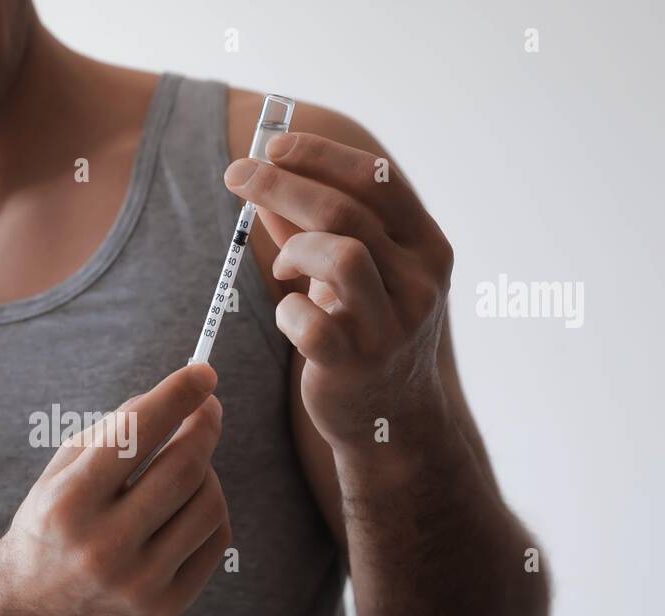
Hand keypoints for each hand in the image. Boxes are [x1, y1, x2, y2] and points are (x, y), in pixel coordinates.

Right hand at [0, 363, 230, 615]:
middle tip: (208, 407)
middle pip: (183, 468)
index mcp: (68, 504)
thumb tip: (181, 398)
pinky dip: (209, 509)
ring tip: (186, 464)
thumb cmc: (52, 522)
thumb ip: (115, 431)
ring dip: (207, 470)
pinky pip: (216, 539)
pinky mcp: (167, 605)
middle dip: (204, 426)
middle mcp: (103, 547)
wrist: (33, 605)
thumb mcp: (62, 471)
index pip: (136, 435)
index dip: (176, 396)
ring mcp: (139, 582)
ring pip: (208, 503)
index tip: (203, 372)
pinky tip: (188, 503)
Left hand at [224, 132, 454, 463]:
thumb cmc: (368, 334)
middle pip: (348, 210)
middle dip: (284, 183)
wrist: (394, 421)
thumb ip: (313, 228)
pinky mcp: (357, 364)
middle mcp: (421, 281)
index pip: (378, 179)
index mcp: (427, 246)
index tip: (273, 145)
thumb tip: (263, 176)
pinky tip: (291, 316)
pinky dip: (287, 310)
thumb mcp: (353, 276)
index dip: (321, 154)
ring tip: (282, 267)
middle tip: (237, 175)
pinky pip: (309, 320)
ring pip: (340, 254)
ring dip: (294, 248)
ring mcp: (393, 325)